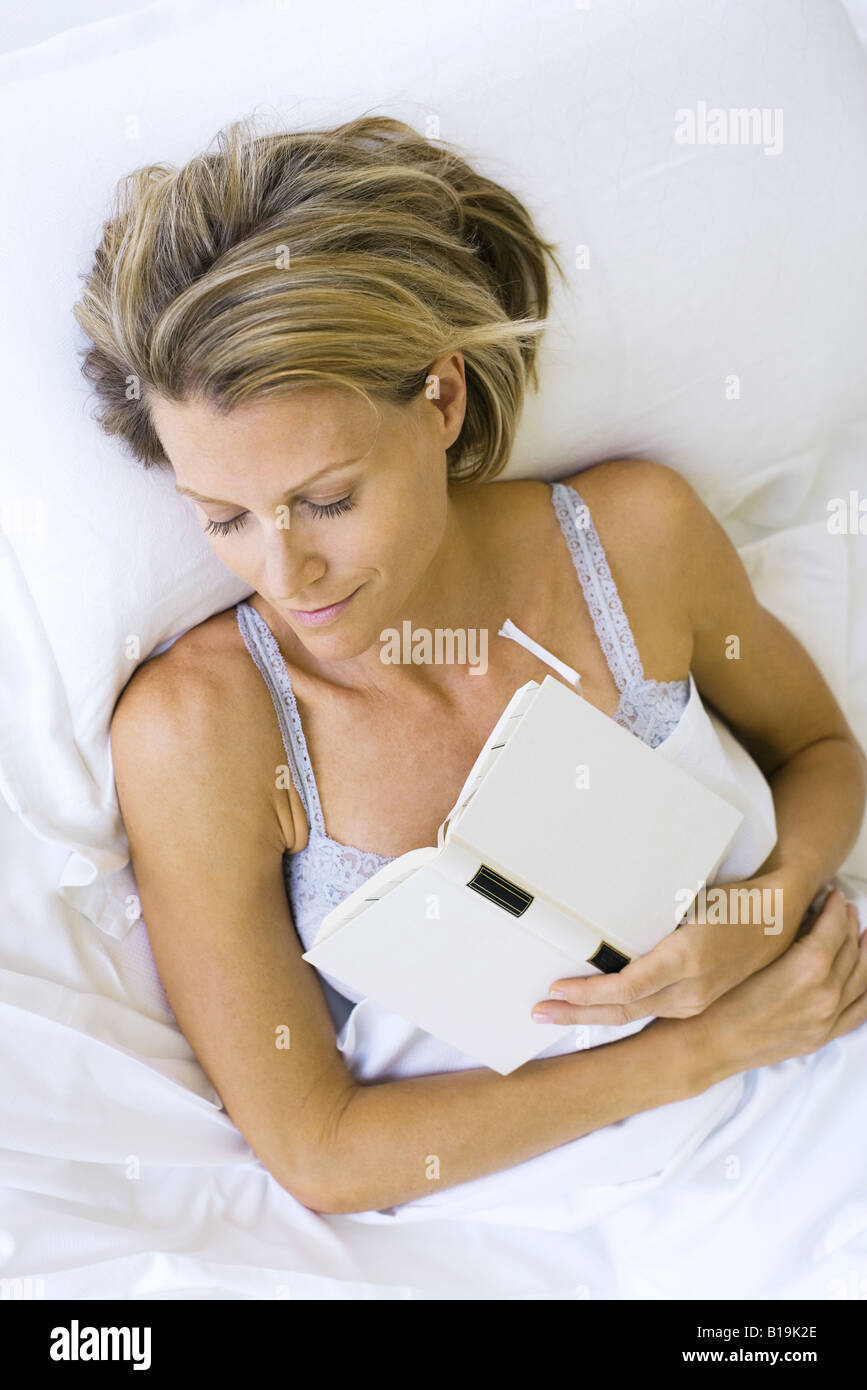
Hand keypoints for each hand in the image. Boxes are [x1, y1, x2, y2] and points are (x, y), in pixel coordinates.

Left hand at [531, 872, 824, 1026]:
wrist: (779, 919)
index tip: (555, 988)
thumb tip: (609, 922)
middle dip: (575, 1013)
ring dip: (591, 1014)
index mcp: (685, 958)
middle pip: (622, 1010)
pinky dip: (616, 1010)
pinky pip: (648, 1011)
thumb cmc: (732, 901)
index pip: (625, 987)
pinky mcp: (695, 1004)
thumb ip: (653, 917)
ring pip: (632, 1014)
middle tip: (539, 1012)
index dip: (587, 993)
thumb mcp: (691, 902)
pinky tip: (594, 1007)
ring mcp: (694, 1002)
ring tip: (556, 1010)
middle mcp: (689, 989)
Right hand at [691, 889, 866, 1083]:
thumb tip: (802, 915)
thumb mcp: (749, 954)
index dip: (836, 908)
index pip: (834, 929)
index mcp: (808, 969)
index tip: (833, 894)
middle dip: (849, 925)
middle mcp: (825, 995)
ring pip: (861, 978)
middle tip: (846, 908)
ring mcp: (826, 1020)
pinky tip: (866, 975)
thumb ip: (783, 934)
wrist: (707, 1043)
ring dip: (864, 951)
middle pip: (849, 950)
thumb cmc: (718, 995)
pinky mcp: (822, 1037)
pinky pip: (860, 1011)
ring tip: (863, 933)